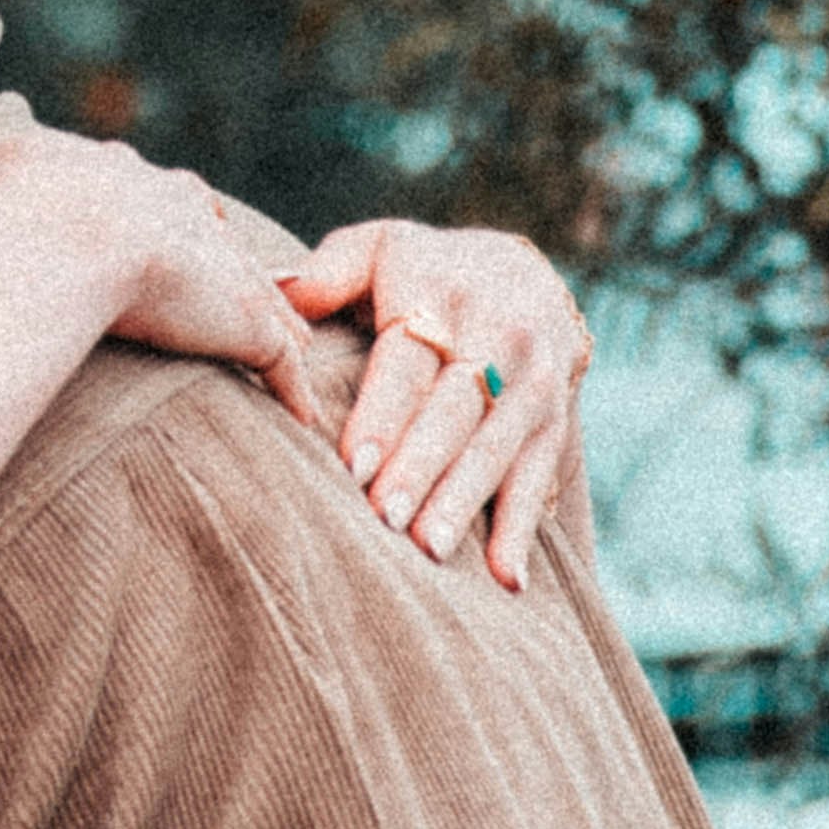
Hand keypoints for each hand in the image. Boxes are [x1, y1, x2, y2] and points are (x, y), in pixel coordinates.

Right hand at [0, 138, 316, 420]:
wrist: (60, 235)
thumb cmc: (17, 204)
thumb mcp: (5, 166)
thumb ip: (8, 172)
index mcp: (136, 180)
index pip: (173, 201)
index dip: (179, 223)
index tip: (184, 241)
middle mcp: (189, 214)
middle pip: (225, 244)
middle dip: (236, 265)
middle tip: (248, 290)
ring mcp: (222, 267)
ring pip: (262, 296)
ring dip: (277, 321)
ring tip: (296, 344)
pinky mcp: (246, 321)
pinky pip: (280, 360)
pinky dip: (291, 387)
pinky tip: (301, 414)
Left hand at [279, 216, 592, 582]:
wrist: (527, 273)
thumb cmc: (426, 272)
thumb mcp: (380, 249)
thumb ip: (326, 274)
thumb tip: (271, 291)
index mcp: (441, 295)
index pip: (408, 363)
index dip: (384, 414)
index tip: (354, 465)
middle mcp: (497, 336)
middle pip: (456, 410)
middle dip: (422, 468)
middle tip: (386, 520)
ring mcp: (533, 381)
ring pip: (497, 447)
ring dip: (466, 501)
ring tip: (431, 549)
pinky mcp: (556, 418)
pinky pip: (541, 476)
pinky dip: (523, 530)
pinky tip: (505, 579)